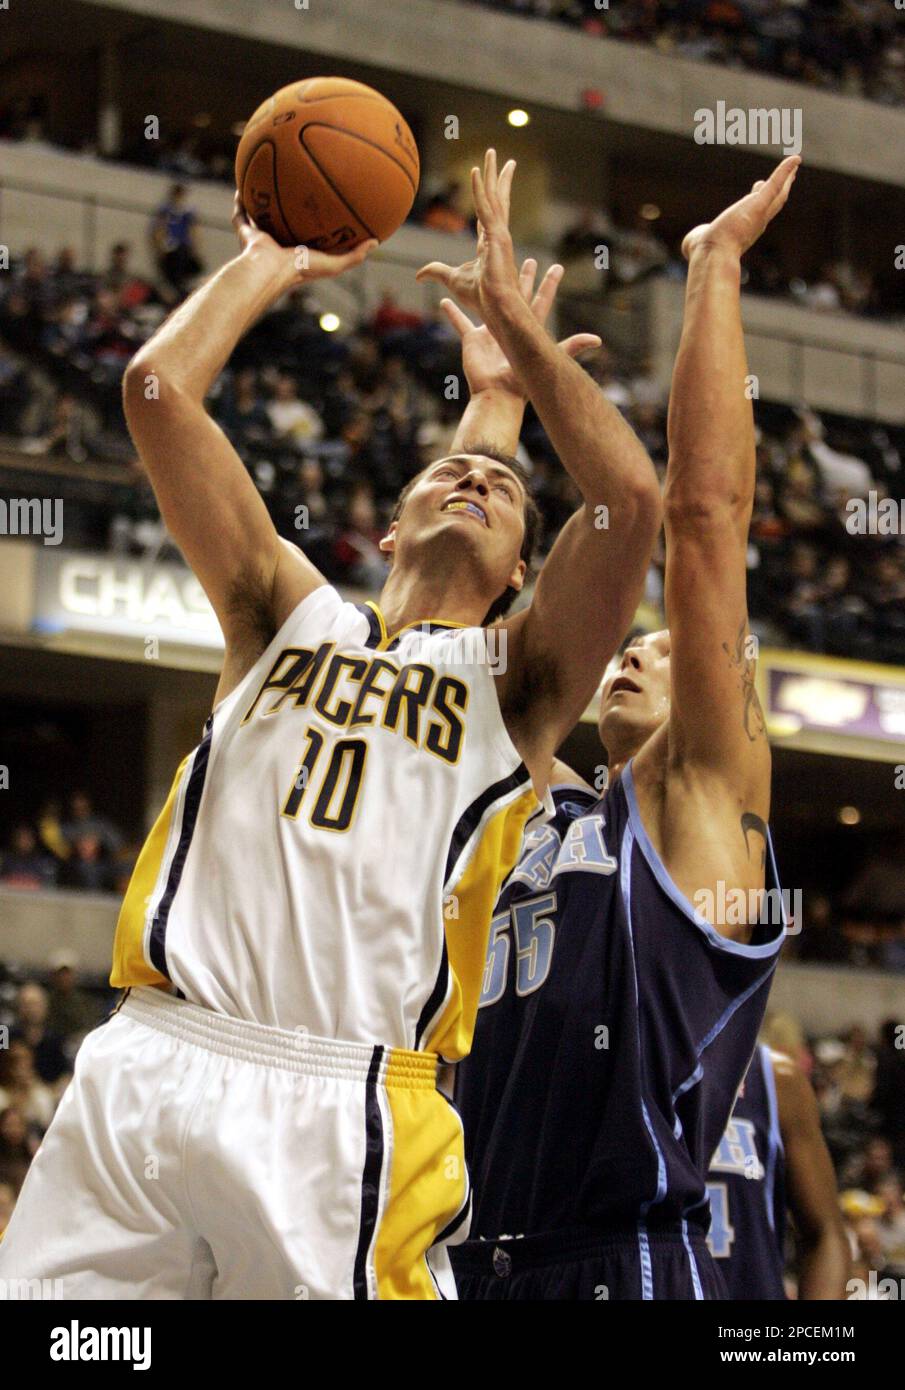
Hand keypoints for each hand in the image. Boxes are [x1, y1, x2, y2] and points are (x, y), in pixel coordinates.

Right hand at [232, 194, 377, 283]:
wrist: (271, 271)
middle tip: (293, 193)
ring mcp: (261, 239)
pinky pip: (241, 213)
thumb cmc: (302, 270)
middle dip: (286, 211)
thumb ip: (354, 255)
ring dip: (262, 203)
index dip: (311, 228)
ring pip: (260, 218)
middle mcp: (278, 245)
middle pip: (282, 225)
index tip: (319, 213)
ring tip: (264, 182)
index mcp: (297, 253)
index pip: (306, 238)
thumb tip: (376, 242)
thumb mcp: (334, 264)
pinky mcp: (246, 233)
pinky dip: (241, 200)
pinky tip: (244, 180)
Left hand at [415, 148, 521, 322]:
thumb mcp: (451, 279)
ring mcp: (500, 233)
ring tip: (492, 153)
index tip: (495, 177)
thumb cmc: (481, 297)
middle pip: (496, 197)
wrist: (496, 307)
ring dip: (492, 172)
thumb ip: (436, 272)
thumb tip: (418, 274)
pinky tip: (476, 171)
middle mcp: (498, 233)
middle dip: (497, 174)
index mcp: (491, 241)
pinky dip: (480, 188)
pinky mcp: (498, 236)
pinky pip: (486, 206)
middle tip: (496, 154)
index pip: (490, 210)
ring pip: (494, 195)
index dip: (491, 192)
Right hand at [440, 258, 600, 399]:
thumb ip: (572, 347)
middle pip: (518, 296)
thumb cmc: (522, 381)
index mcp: (527, 329)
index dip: (550, 284)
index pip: (542, 301)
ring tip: (482, 273)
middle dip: (524, 278)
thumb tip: (598, 339)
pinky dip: (452, 313)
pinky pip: (459, 323)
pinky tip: (444, 301)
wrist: (497, 396)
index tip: (557, 267)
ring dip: (485, 290)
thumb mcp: (548, 358)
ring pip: (485, 305)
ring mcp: (490, 333)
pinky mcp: (472, 341)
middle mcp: (509, 327)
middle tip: (528, 259)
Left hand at [681, 156, 799, 261]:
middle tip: (790, 176)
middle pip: (773, 203)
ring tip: (794, 166)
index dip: (758, 199)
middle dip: (781, 189)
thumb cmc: (703, 253)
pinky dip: (785, 171)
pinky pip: (775, 184)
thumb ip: (695, 240)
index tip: (758, 186)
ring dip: (786, 179)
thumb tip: (688, 246)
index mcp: (744, 231)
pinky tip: (795, 159)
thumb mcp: (698, 243)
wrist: (712, 254)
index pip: (754, 212)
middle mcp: (756, 223)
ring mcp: (759, 214)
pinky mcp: (758, 205)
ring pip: (778, 194)